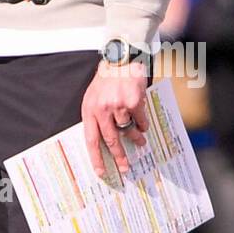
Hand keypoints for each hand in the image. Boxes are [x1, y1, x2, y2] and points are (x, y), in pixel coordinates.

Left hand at [81, 60, 148, 177]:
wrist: (120, 60)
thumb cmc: (106, 80)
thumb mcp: (94, 96)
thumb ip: (97, 116)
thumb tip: (105, 141)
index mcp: (89, 109)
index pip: (90, 139)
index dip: (96, 157)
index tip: (101, 172)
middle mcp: (102, 109)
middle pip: (111, 140)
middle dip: (119, 157)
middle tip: (125, 168)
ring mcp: (117, 106)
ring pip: (128, 131)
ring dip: (136, 139)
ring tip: (140, 142)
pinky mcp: (133, 103)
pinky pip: (140, 121)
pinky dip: (143, 124)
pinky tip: (143, 123)